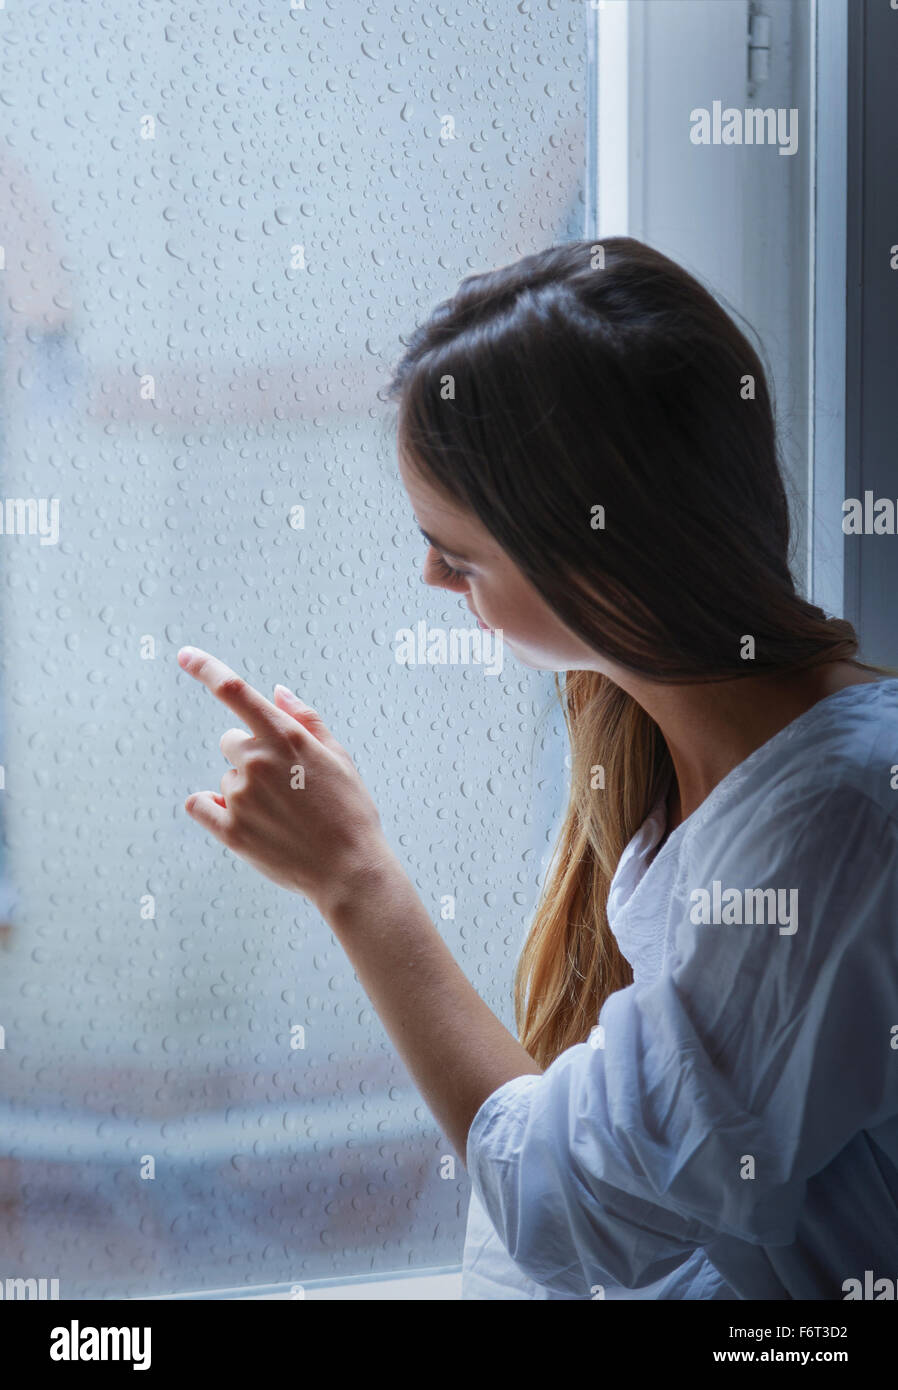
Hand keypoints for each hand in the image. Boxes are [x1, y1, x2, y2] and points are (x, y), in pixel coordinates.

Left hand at [178, 646, 392, 913]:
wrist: (350, 870)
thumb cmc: (351, 812)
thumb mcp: (339, 758)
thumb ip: (305, 720)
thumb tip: (277, 691)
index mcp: (286, 738)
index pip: (236, 692)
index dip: (206, 669)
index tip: (184, 655)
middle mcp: (257, 762)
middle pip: (231, 742)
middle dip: (250, 756)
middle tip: (285, 785)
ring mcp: (241, 797)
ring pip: (225, 778)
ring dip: (244, 790)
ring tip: (282, 816)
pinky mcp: (230, 830)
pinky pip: (200, 805)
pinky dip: (213, 810)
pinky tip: (242, 822)